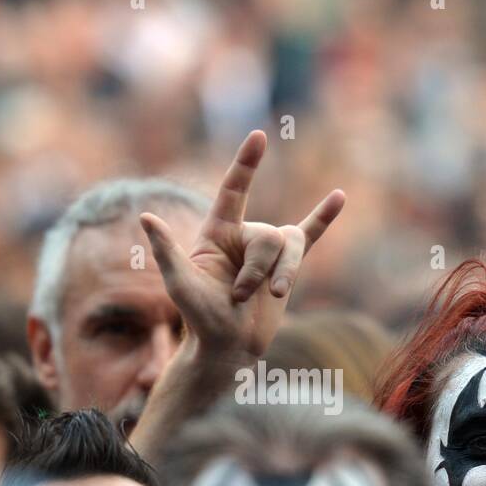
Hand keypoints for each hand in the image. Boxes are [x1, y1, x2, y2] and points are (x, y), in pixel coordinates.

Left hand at [139, 130, 344, 361]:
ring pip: (290, 245)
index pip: (234, 190)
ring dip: (283, 273)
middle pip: (268, 235)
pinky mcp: (286, 268)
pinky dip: (323, 218)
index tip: (258, 137)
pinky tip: (339, 197)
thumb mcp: (180, 284)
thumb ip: (166, 249)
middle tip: (238, 297)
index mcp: (217, 233)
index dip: (247, 164)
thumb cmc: (199, 318)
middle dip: (258, 270)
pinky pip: (308, 237)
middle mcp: (243, 236)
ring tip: (272, 297)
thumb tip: (146, 218)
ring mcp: (267, 252)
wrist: (228, 348)